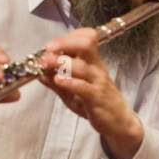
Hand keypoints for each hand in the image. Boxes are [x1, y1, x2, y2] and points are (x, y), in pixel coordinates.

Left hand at [36, 29, 143, 158]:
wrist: (119, 122)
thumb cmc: (97, 104)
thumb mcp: (73, 91)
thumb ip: (56, 82)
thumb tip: (39, 73)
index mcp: (92, 63)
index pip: (86, 37)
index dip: (69, 36)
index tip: (51, 45)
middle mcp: (96, 68)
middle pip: (85, 44)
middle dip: (64, 42)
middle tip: (48, 48)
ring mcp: (97, 82)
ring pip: (81, 65)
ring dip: (59, 62)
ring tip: (44, 64)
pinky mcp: (96, 97)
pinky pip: (83, 86)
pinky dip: (68, 82)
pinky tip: (57, 81)